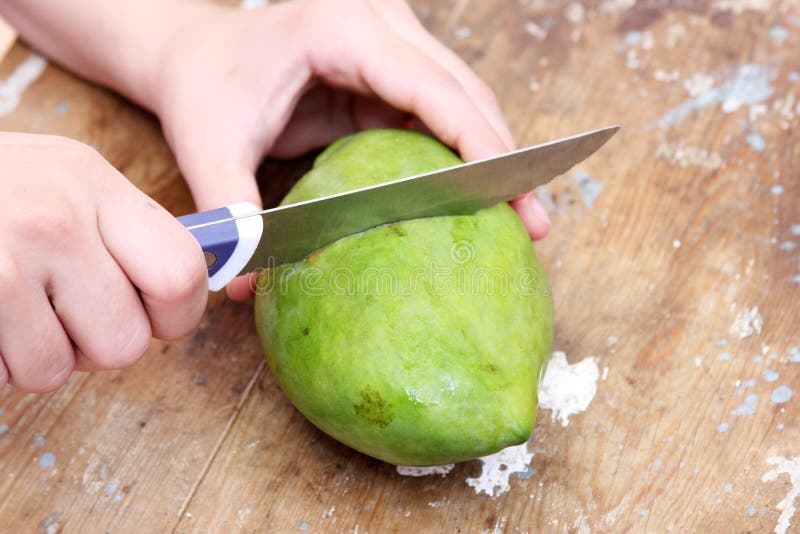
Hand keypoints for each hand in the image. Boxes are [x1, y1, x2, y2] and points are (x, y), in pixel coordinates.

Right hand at [0, 133, 206, 391]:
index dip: (176, 314)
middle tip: (59, 314)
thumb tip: (182, 291)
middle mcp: (53, 218)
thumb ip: (123, 231)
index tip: (152, 315)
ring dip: (32, 356)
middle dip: (94, 344)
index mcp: (94, 184)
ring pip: (54, 372)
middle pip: (124, 343)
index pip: (181, 273)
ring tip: (7, 308)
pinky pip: (0, 378)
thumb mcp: (62, 179)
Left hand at [149, 0, 549, 298]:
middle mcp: (378, 24)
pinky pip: (439, 114)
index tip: (511, 188)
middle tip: (534, 221)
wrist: (196, 56)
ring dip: (493, 157)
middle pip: (465, 90)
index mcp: (341, 29)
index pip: (430, 84)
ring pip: (463, 101)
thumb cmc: (205, 88)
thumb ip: (230, 211)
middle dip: (503, 155)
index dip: (476, 137)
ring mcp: (389, 45)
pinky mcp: (389, 74)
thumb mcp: (210, 146)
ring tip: (522, 217)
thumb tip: (241, 286)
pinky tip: (477, 200)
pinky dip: (462, 156)